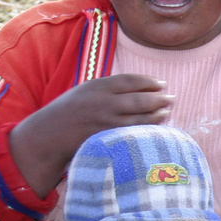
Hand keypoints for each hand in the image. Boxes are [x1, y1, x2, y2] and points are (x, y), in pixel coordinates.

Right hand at [7, 74, 173, 196]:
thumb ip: (108, 88)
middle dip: (158, 98)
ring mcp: (105, 122)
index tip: (161, 84)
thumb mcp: (85, 91)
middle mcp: (102, 103)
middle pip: (139, 99)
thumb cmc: (70, 111)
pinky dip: (146, 129)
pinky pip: (132, 133)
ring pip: (138, 118)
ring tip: (167, 111)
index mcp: (97, 87)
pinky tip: (156, 126)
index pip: (130, 81)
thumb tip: (138, 87)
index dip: (148, 82)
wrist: (49, 134)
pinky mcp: (106, 139)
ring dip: (157, 114)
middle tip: (171, 98)